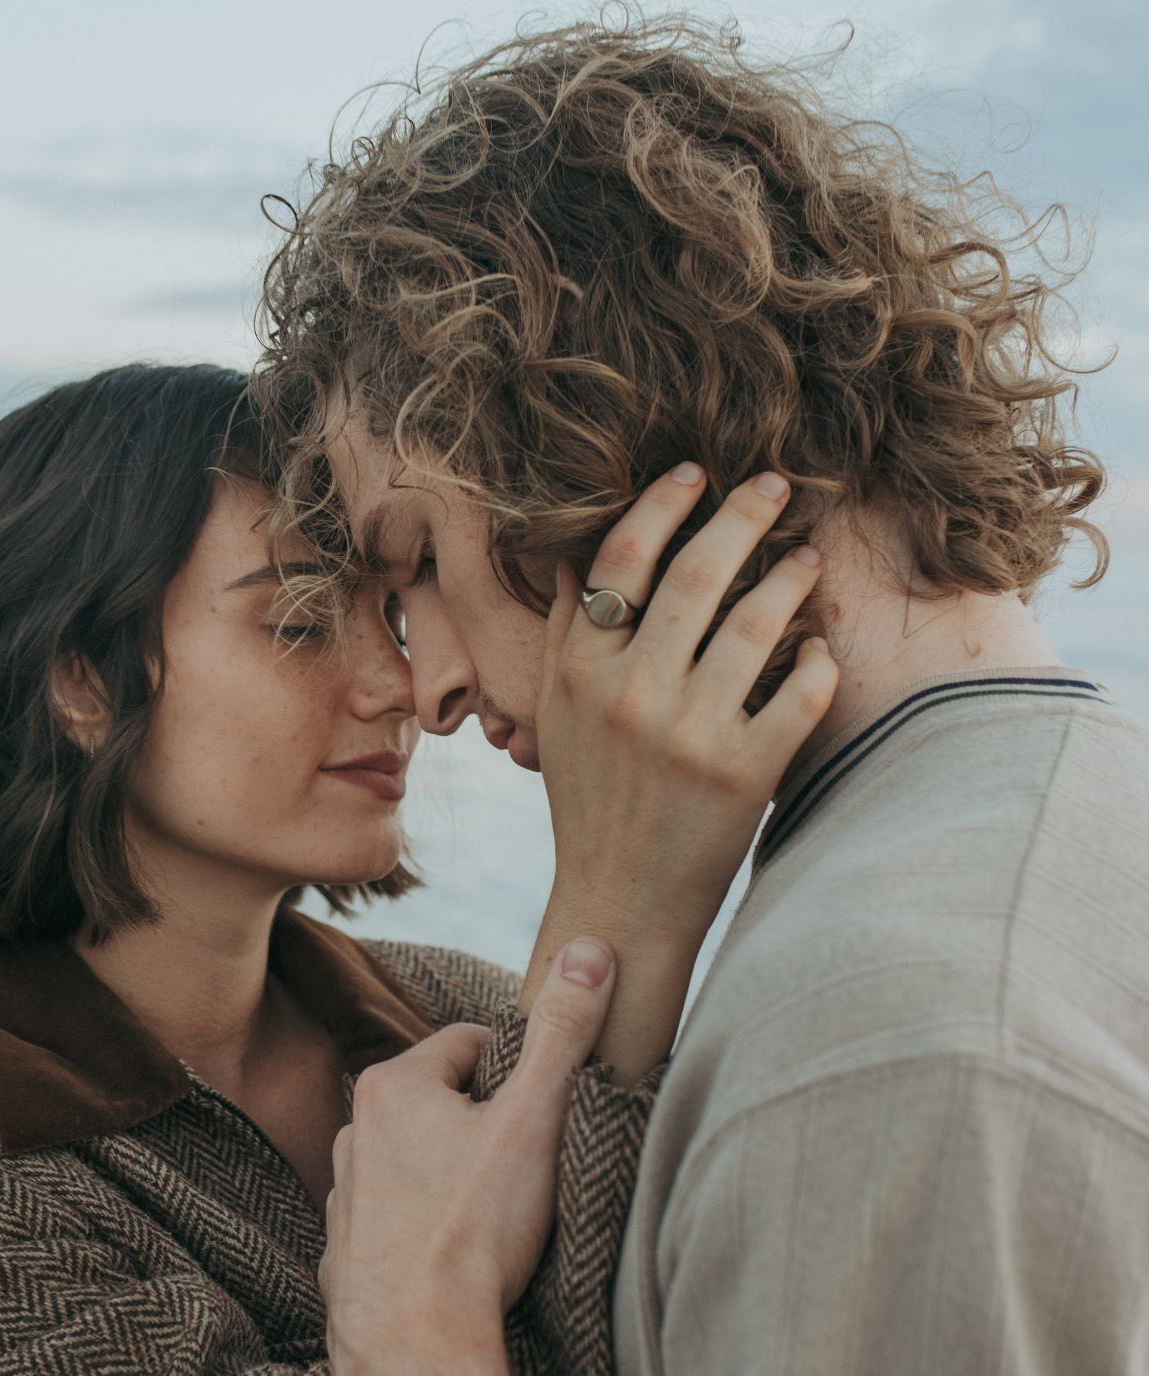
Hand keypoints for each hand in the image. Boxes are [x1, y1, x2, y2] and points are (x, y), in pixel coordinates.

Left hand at [320, 940, 617, 1375]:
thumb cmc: (472, 1231)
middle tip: (528, 1172)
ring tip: (496, 1221)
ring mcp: (344, 1194)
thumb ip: (563, 1032)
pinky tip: (459, 1261)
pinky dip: (427, 1229)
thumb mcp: (533, 1119)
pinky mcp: (345, 1252)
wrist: (412, 1350)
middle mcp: (355, 1129)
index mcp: (392, 1083)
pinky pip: (398, 1219)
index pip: (472, 1044)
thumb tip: (590, 946)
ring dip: (455, 1177)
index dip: (521, 1073)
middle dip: (487, 1127)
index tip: (545, 1116)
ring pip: (418, 1162)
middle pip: (444, 1103)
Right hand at [524, 466, 839, 1074]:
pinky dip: (816, 662)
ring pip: (758, 623)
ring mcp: (692, 736)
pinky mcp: (747, 775)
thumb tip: (570, 554)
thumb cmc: (591, 800)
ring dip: (791, 578)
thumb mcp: (557, 715)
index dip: (664, 504)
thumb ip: (565, 634)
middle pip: (697, 574)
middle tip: (776, 485)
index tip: (696, 473)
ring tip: (806, 558)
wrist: (620, 901)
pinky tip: (818, 650)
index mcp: (581, 673)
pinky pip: (800, 693)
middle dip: (743, 515)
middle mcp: (633, 696)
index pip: (624, 558)